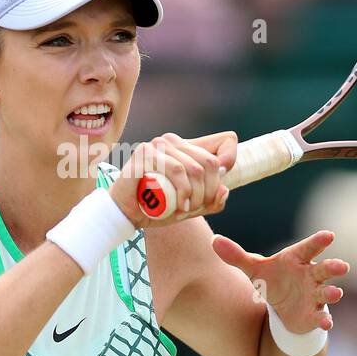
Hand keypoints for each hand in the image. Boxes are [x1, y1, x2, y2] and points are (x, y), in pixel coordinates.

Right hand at [110, 131, 238, 228]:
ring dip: (196, 196)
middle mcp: (173, 142)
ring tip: (185, 210)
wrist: (126, 214)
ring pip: (195, 168)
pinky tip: (178, 207)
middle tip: (197, 208)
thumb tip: (224, 189)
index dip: (230, 160)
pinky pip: (177, 170)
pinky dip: (183, 192)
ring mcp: (158, 145)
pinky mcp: (146, 153)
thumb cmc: (157, 208)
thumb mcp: (191, 207)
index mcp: (187, 147)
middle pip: (211, 162)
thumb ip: (210, 201)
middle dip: (209, 192)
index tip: (219, 185)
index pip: (226, 140)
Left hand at [211, 230, 347, 333]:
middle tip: (342, 266)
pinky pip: (321, 317)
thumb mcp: (254, 270)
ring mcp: (315, 295)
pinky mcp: (314, 315)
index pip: (309, 248)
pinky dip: (324, 320)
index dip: (318, 242)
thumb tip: (214, 241)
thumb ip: (236, 256)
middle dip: (334, 267)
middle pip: (325, 269)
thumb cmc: (272, 280)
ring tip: (336, 293)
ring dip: (333, 292)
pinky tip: (326, 323)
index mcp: (298, 260)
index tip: (329, 235)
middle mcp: (311, 275)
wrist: (281, 308)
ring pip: (327, 292)